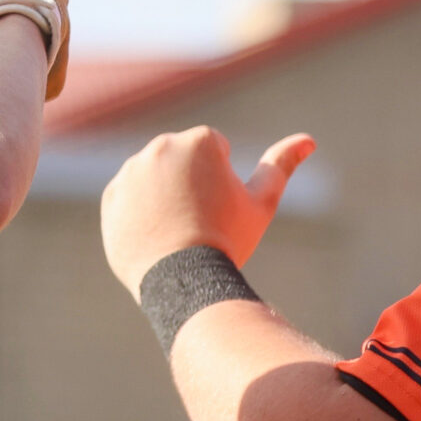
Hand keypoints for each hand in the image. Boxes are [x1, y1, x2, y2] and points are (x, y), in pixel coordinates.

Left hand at [100, 127, 315, 293]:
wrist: (182, 281)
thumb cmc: (228, 241)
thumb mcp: (261, 203)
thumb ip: (282, 166)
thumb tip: (308, 139)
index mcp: (200, 140)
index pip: (215, 152)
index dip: (222, 184)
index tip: (218, 209)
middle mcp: (161, 146)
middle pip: (182, 162)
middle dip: (190, 184)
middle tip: (197, 223)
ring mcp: (131, 170)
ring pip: (155, 179)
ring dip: (164, 197)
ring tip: (176, 231)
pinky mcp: (111, 196)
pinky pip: (129, 199)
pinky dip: (140, 214)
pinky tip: (154, 236)